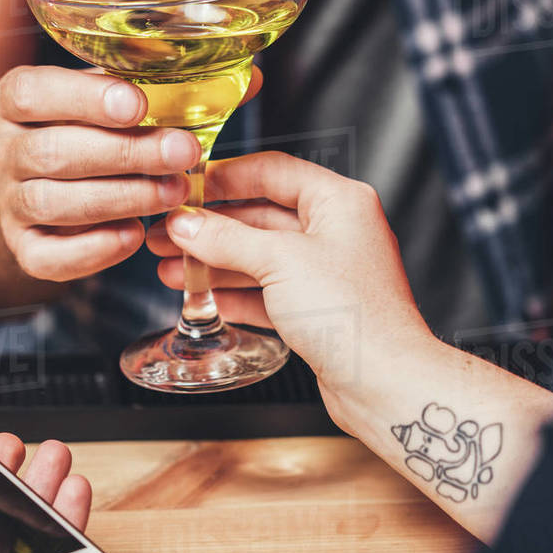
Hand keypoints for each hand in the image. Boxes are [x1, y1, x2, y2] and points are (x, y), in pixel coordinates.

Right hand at [0, 65, 260, 281]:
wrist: (52, 186)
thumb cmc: (99, 135)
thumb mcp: (125, 102)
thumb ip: (175, 90)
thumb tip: (245, 81)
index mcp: (17, 101)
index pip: (32, 93)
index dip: (83, 98)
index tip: (138, 105)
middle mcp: (2, 151)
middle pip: (52, 152)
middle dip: (125, 154)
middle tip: (182, 155)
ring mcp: (10, 204)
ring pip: (53, 203)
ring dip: (121, 199)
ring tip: (172, 194)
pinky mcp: (25, 248)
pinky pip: (50, 257)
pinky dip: (94, 250)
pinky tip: (133, 236)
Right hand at [146, 152, 433, 416]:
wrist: (384, 381)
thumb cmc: (355, 315)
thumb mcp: (280, 262)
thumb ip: (227, 239)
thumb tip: (188, 224)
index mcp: (339, 202)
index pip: (272, 171)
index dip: (224, 177)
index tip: (186, 187)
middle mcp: (337, 232)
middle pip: (260, 216)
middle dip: (211, 228)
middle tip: (168, 234)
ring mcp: (327, 272)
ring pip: (260, 257)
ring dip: (215, 263)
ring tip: (173, 269)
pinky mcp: (318, 309)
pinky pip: (268, 292)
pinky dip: (235, 293)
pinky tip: (204, 298)